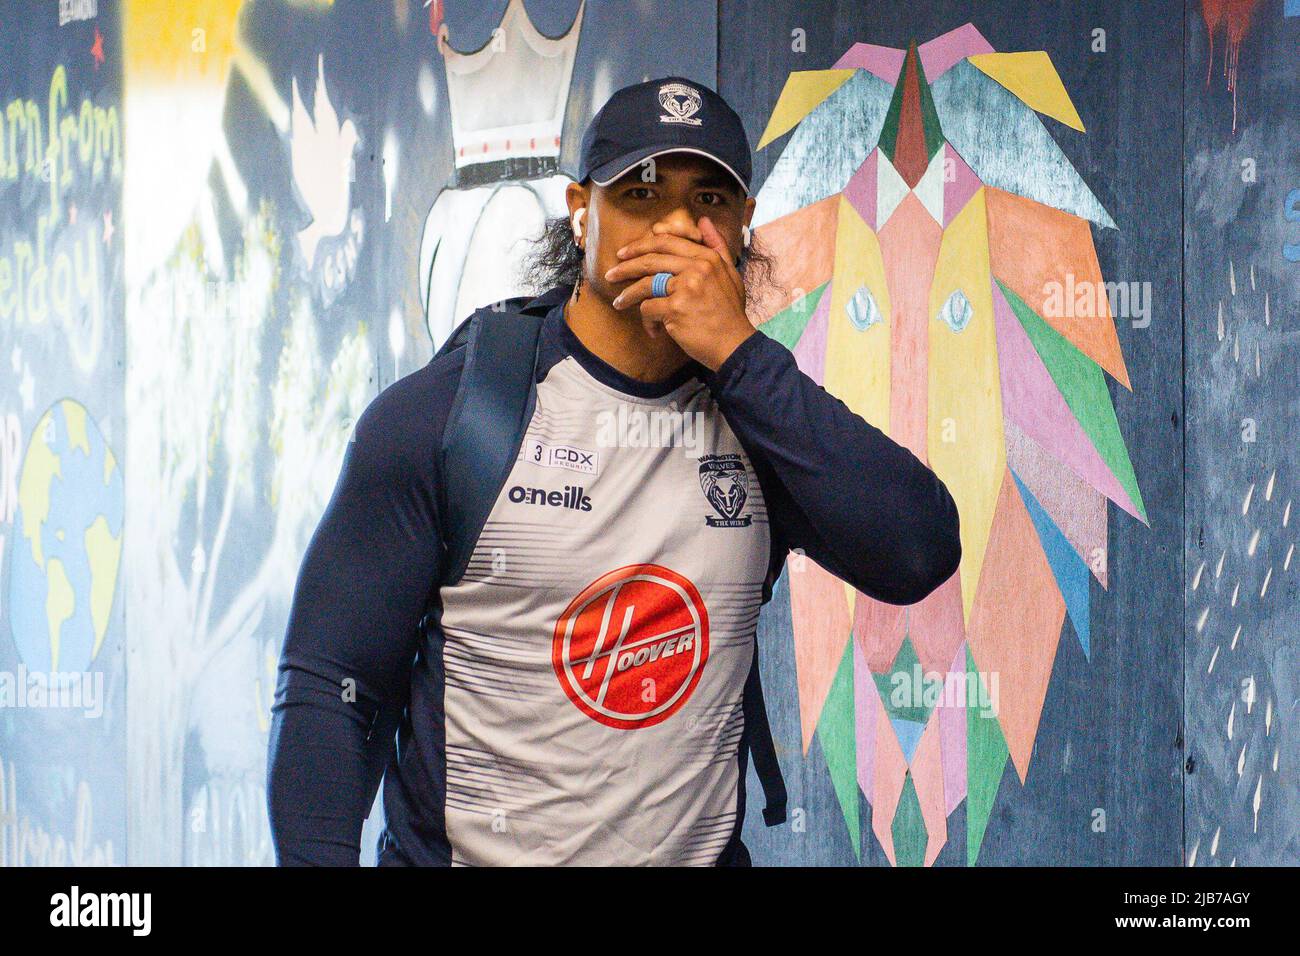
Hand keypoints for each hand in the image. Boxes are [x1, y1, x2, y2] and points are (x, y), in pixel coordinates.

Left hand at [603, 216, 755, 371]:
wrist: (734, 345)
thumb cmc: (730, 313)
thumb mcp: (730, 274)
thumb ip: (717, 245)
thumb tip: (703, 220)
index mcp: (707, 257)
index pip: (667, 242)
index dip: (642, 245)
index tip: (625, 253)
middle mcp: (698, 267)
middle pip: (651, 260)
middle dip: (626, 266)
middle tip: (611, 274)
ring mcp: (686, 286)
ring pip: (646, 284)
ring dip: (628, 295)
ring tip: (619, 303)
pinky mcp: (676, 308)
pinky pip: (649, 309)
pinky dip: (648, 321)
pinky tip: (654, 330)